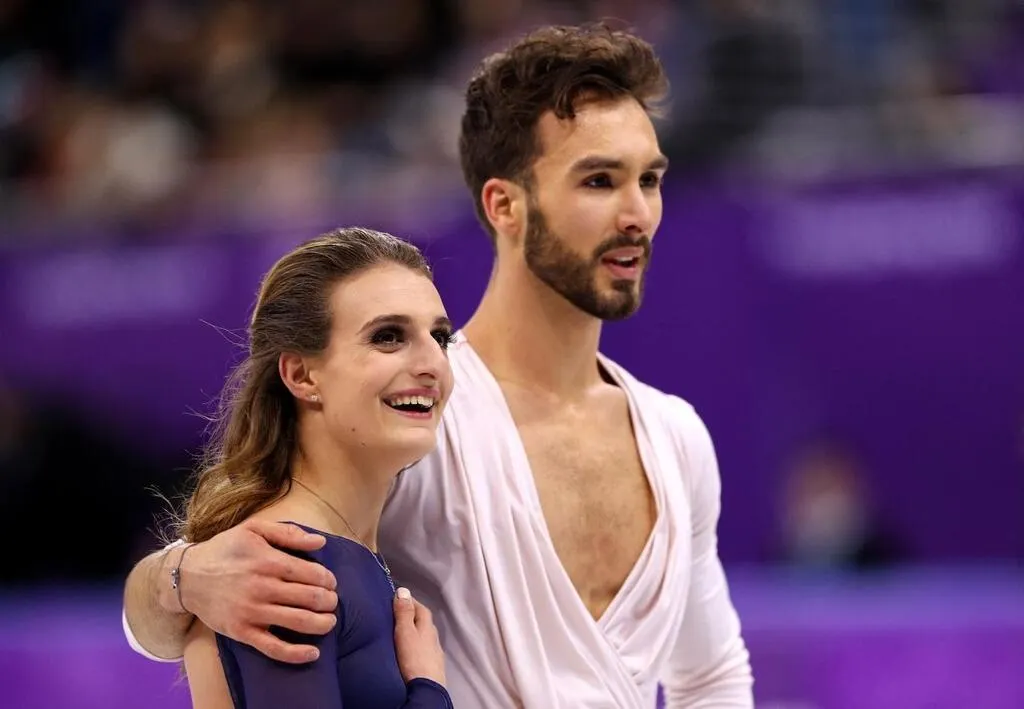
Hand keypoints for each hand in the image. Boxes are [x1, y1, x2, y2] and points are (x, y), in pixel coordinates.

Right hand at [175, 519, 338, 662]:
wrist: (186, 576)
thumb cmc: (224, 549)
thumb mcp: (253, 529)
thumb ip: (288, 533)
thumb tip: (320, 542)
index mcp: (268, 561)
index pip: (312, 574)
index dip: (328, 579)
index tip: (330, 582)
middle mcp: (262, 588)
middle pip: (309, 598)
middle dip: (329, 601)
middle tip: (332, 601)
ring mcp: (251, 612)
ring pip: (298, 622)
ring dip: (322, 624)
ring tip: (329, 621)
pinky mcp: (241, 632)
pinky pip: (273, 648)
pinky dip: (296, 654)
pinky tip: (313, 653)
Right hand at [393, 588, 445, 685]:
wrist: (426, 688)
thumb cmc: (414, 658)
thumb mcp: (405, 632)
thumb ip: (404, 613)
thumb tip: (403, 590)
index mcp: (428, 625)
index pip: (420, 607)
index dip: (409, 601)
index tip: (397, 598)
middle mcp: (434, 636)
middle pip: (423, 621)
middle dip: (411, 616)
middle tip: (396, 615)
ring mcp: (435, 651)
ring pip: (424, 636)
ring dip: (414, 632)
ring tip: (400, 633)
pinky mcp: (433, 666)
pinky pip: (424, 649)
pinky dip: (416, 646)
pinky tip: (410, 651)